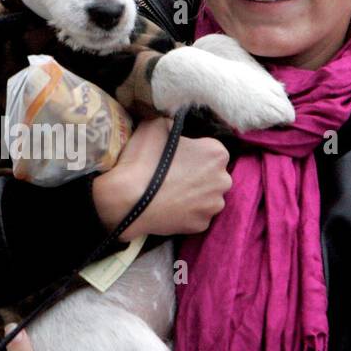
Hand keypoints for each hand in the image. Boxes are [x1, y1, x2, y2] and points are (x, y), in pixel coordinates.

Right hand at [91, 117, 232, 240]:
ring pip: (207, 197)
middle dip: (198, 176)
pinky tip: (169, 208)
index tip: (175, 158)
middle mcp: (223, 180)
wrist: (127, 200)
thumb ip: (171, 123)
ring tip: (170, 194)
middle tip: (172, 176)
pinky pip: (196, 216)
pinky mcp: (201, 226)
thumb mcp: (155, 125)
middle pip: (213, 175)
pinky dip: (186, 213)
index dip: (191, 153)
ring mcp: (213, 206)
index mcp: (216, 153)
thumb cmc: (143, 160)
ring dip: (194, 195)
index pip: (209, 151)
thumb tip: (172, 128)